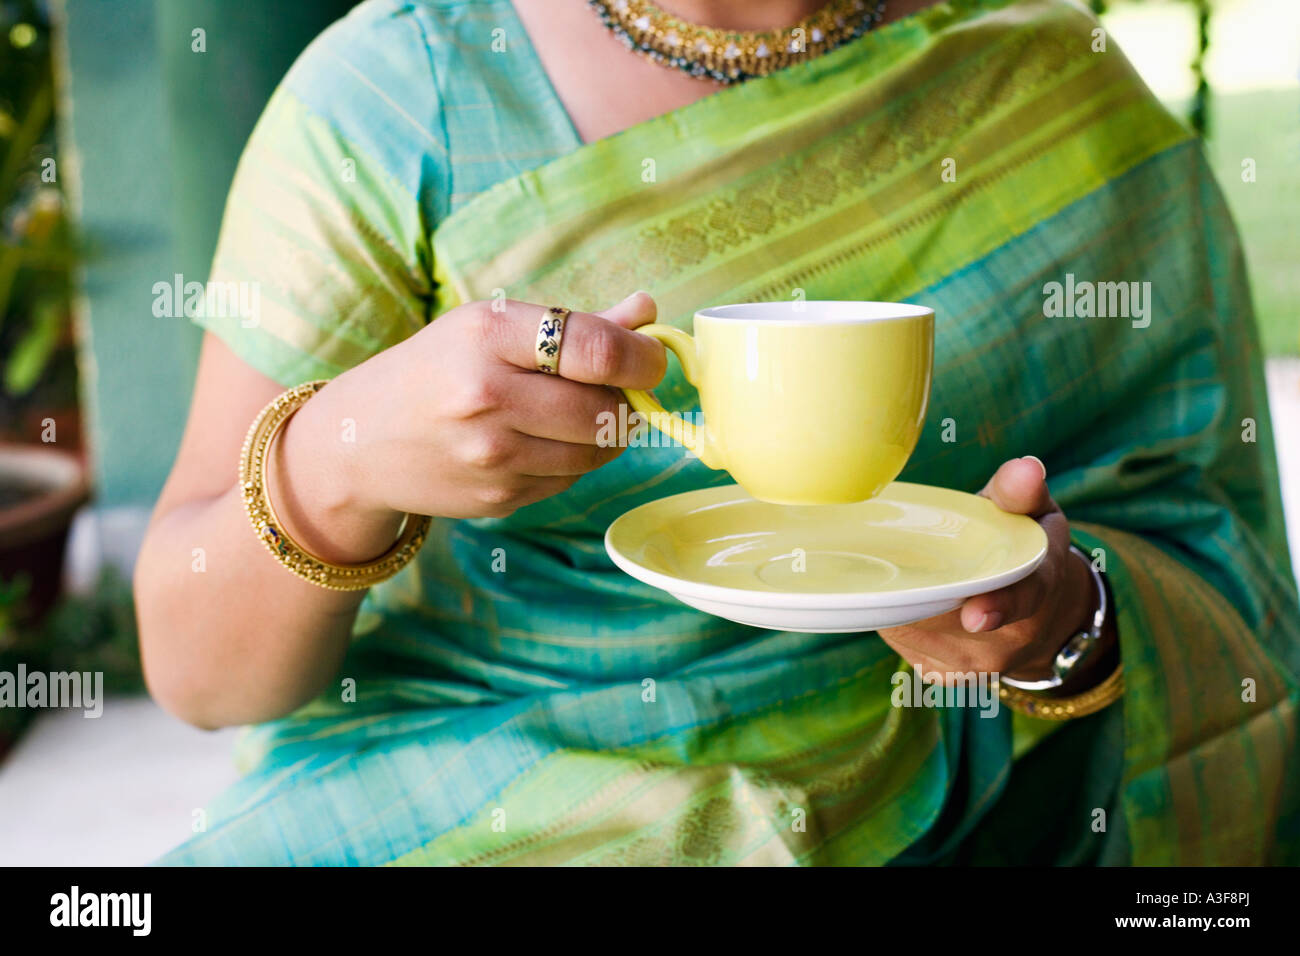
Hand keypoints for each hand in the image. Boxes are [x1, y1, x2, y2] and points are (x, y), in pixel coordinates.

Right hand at [272, 292, 665, 559]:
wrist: (357, 443)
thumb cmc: (435, 370)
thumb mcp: (491, 327)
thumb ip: (576, 324)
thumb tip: (648, 312)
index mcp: (487, 335)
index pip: (597, 350)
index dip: (642, 357)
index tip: (650, 358)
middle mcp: (487, 397)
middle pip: (605, 408)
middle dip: (628, 399)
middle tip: (620, 388)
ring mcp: (492, 456)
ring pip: (597, 452)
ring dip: (607, 434)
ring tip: (578, 413)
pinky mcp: (498, 499)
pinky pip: (570, 480)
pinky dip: (573, 461)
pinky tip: (541, 443)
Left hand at [877, 456, 1104, 685]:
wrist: (1038, 613)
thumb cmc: (1023, 545)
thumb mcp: (1033, 513)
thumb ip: (1020, 492)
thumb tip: (1026, 467)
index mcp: (1040, 587)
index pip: (1022, 599)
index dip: (997, 606)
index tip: (976, 616)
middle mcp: (1011, 637)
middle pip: (948, 614)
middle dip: (920, 586)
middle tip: (897, 554)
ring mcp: (977, 664)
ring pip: (916, 628)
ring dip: (901, 597)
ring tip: (907, 568)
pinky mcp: (944, 676)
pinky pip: (902, 641)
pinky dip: (896, 616)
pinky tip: (903, 595)